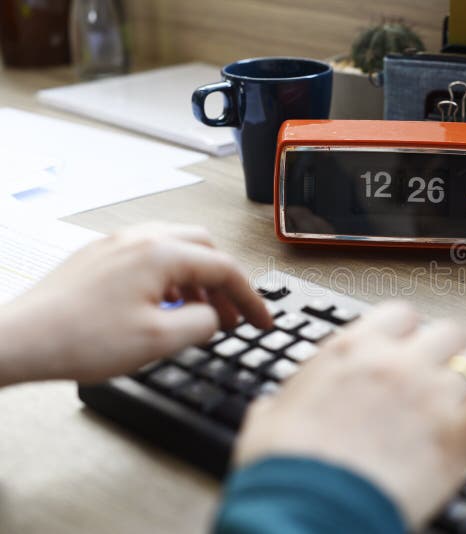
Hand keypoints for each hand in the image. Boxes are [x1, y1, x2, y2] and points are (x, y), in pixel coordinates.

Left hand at [0, 223, 270, 385]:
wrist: (22, 340)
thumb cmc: (81, 339)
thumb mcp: (160, 341)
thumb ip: (202, 324)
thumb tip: (214, 317)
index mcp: (160, 253)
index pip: (224, 268)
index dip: (250, 298)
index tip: (262, 321)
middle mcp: (140, 239)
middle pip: (203, 248)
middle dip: (224, 282)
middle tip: (231, 315)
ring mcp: (116, 245)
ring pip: (176, 250)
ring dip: (197, 280)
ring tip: (199, 315)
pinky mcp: (98, 257)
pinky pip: (149, 257)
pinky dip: (170, 278)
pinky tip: (162, 307)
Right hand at [235, 301, 465, 528]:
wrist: (307, 508)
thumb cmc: (286, 468)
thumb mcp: (269, 420)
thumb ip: (284, 402)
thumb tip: (277, 406)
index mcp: (354, 351)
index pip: (401, 314)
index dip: (409, 332)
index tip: (408, 348)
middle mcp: (398, 362)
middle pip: (449, 331)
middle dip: (447, 351)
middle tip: (441, 375)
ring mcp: (433, 394)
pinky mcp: (458, 435)